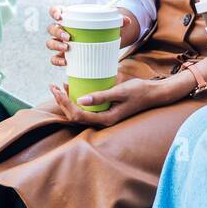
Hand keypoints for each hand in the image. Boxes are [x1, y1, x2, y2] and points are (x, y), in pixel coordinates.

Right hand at [45, 5, 132, 67]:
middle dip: (58, 32)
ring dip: (56, 45)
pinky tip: (65, 62)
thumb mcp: (108, 25)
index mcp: (69, 17)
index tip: (61, 16)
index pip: (56, 10)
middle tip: (68, 37)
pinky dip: (57, 60)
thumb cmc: (100, 30)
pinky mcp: (62, 55)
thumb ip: (117, 22)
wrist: (99, 44)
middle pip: (52, 28)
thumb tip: (127, 21)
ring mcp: (60, 43)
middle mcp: (61, 29)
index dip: (55, 12)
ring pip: (50, 42)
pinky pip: (54, 58)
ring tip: (67, 48)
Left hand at [47, 77, 168, 127]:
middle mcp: (103, 120)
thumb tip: (80, 99)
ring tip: (59, 87)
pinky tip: (73, 88)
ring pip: (79, 113)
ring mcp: (103, 116)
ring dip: (67, 101)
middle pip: (75, 116)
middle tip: (53, 87)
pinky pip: (86, 108)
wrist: (153, 93)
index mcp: (106, 118)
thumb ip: (101, 96)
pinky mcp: (105, 111)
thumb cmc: (138, 91)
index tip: (58, 90)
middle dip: (62, 102)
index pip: (78, 116)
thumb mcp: (120, 91)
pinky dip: (76, 99)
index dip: (65, 104)